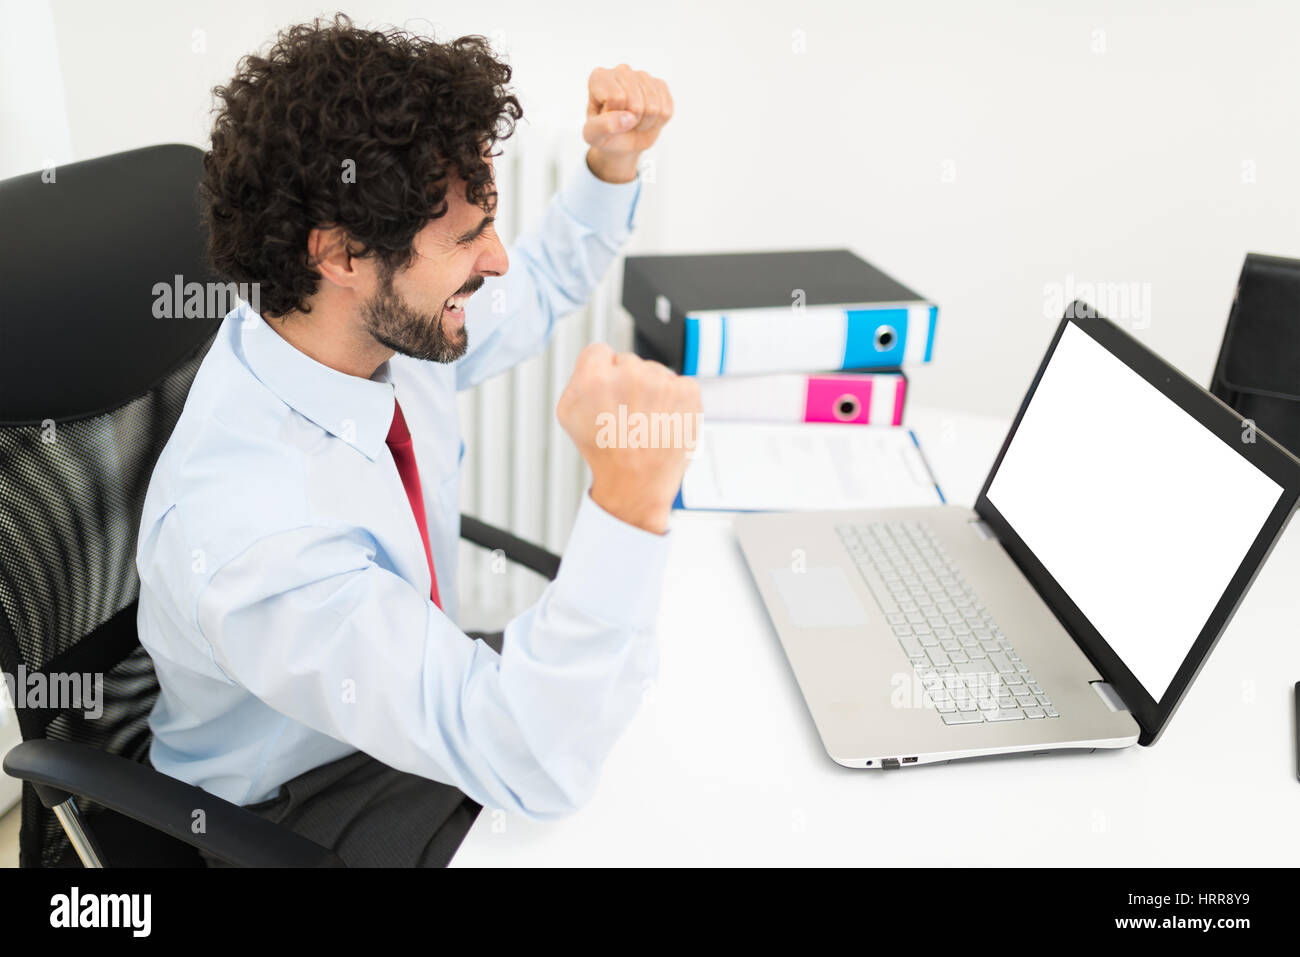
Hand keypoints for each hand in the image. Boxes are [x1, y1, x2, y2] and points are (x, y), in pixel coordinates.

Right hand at [557, 343, 700, 533]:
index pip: (600, 351)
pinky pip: (680, 383)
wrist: (636, 484)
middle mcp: (630, 375)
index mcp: (596, 378)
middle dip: (627, 383)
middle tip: (625, 416)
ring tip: (644, 423)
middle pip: (629, 362)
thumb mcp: (568, 413)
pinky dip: (675, 400)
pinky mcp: (687, 393)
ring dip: (652, 392)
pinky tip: (663, 421)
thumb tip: (597, 359)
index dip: (601, 374)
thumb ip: (578, 377)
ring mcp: (662, 383)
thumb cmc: (604, 453)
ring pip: (655, 372)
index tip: (607, 394)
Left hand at [582, 65, 673, 183]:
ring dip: (644, 123)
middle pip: (636, 104)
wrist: (623, 139)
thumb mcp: (593, 135)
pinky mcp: (660, 86)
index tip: (609, 118)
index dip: (615, 116)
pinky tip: (647, 117)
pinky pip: (666, 110)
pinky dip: (657, 122)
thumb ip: (603, 127)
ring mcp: (643, 76)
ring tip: (634, 121)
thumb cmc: (604, 133)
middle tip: (623, 122)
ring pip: (653, 107)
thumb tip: (628, 118)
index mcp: (599, 78)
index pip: (616, 98)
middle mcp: (621, 71)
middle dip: (631, 122)